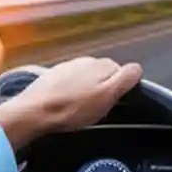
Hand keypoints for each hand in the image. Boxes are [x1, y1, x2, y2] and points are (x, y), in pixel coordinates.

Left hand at [0, 57, 141, 149]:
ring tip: (78, 108)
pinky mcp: (53, 74)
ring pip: (86, 77)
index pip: (123, 72)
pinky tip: (65, 104)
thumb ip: (125, 80)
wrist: (34, 111)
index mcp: (102, 64)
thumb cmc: (73, 108)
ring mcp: (68, 65)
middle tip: (96, 108)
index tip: (111, 103)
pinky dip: (71, 91)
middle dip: (102, 88)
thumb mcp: (106, 97)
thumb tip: (137, 68)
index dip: (119, 89)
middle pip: (104, 74)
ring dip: (86, 90)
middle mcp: (86, 59)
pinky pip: (70, 82)